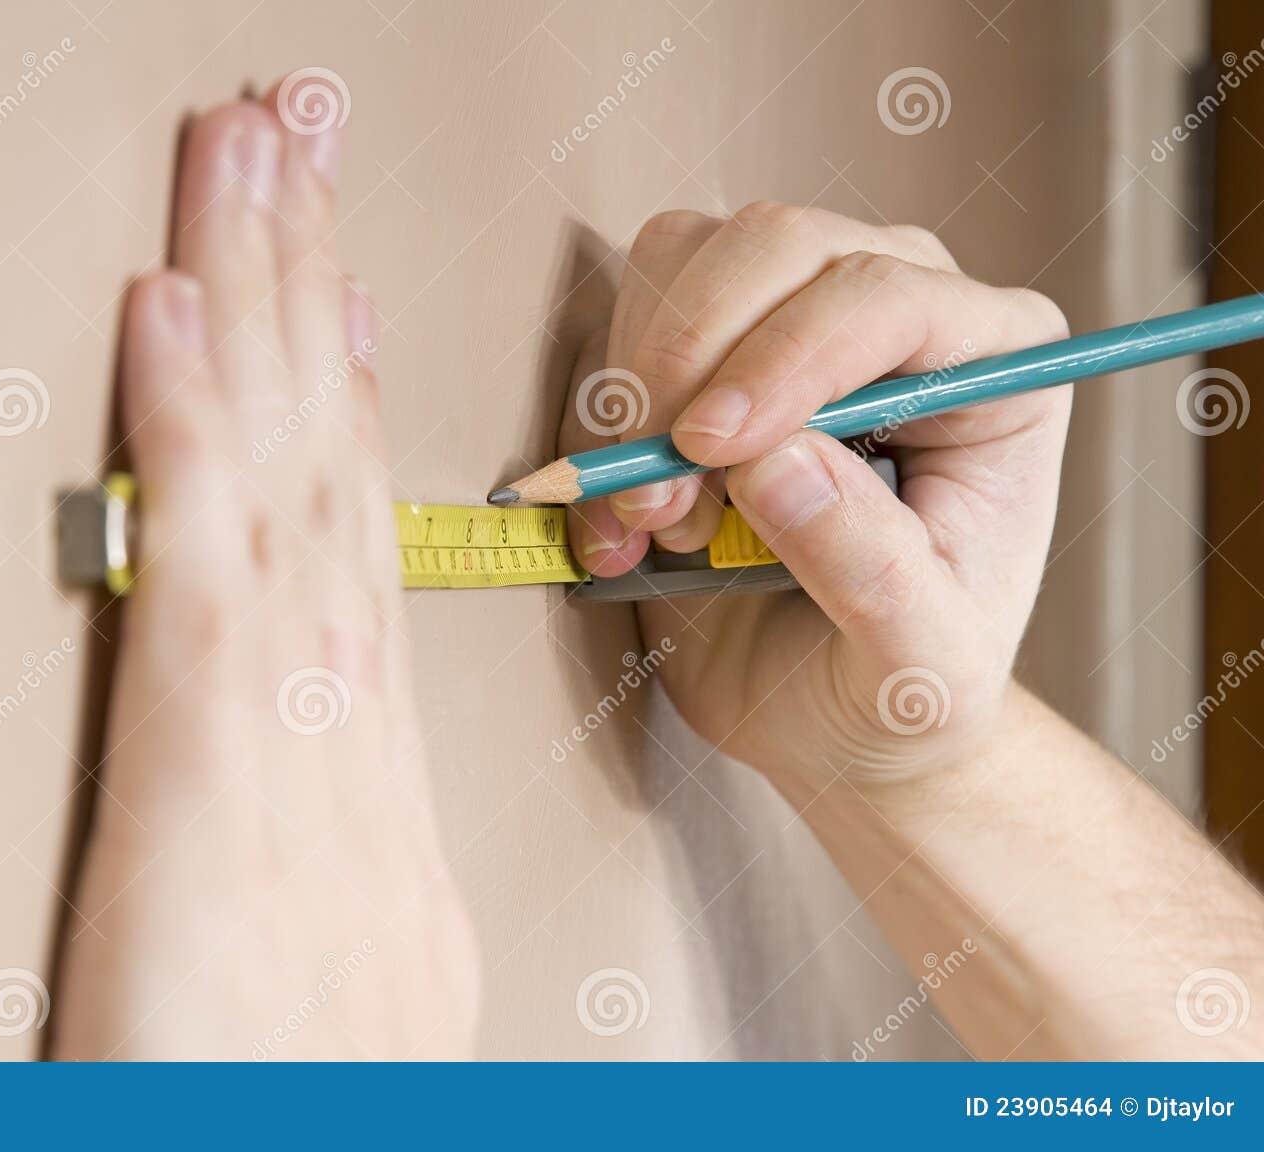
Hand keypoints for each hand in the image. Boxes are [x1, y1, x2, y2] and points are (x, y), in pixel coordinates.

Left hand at [53, 89, 476, 1058]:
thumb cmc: (297, 1108)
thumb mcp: (349, 997)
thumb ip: (342, 871)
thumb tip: (329, 789)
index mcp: (377, 801)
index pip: (363, 565)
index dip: (354, 416)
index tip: (341, 302)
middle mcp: (353, 750)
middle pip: (337, 482)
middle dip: (316, 292)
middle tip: (302, 150)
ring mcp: (296, 753)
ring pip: (285, 484)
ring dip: (262, 303)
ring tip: (251, 164)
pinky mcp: (207, 784)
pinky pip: (203, 570)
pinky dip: (195, 430)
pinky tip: (172, 314)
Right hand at [560, 202, 1070, 793]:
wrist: (824, 714)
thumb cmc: (894, 688)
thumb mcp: (917, 666)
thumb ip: (869, 569)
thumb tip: (774, 462)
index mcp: (993, 368)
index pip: (883, 296)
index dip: (786, 357)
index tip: (710, 452)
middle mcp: (900, 313)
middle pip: (776, 245)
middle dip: (692, 365)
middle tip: (665, 506)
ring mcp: (793, 315)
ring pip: (686, 257)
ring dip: (639, 389)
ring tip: (661, 524)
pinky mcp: (706, 347)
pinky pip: (626, 316)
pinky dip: (600, 418)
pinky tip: (626, 521)